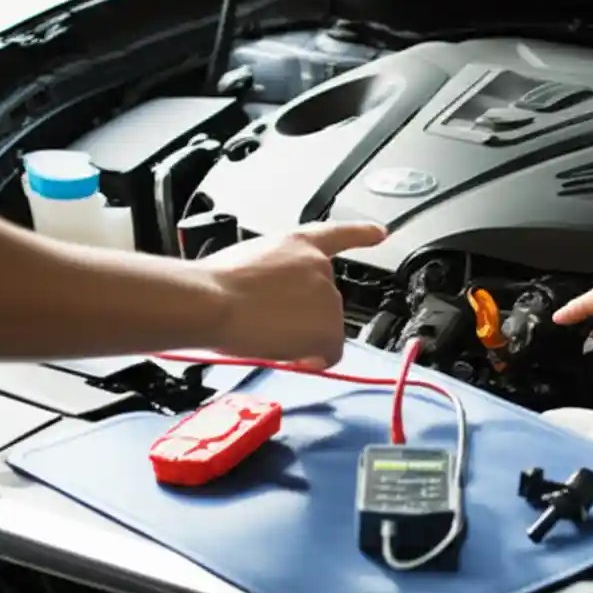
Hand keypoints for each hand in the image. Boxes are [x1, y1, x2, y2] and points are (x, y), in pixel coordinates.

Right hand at [197, 221, 385, 367]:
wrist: (212, 302)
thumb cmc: (213, 287)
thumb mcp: (247, 265)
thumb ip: (272, 276)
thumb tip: (270, 304)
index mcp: (297, 244)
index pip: (337, 234)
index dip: (361, 234)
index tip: (380, 233)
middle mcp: (319, 267)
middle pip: (322, 303)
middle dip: (301, 318)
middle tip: (265, 322)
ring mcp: (328, 296)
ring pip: (323, 329)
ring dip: (301, 337)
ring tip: (264, 332)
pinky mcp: (329, 326)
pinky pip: (329, 353)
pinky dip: (313, 359)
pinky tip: (288, 354)